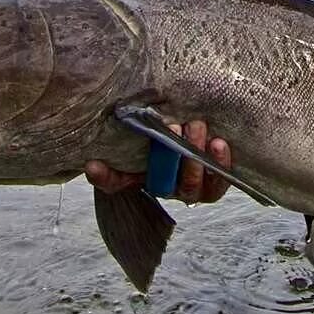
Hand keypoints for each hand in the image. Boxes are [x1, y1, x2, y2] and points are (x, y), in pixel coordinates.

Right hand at [84, 119, 232, 203]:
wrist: (206, 130)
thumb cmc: (173, 130)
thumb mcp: (154, 128)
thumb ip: (132, 126)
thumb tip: (100, 135)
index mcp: (141, 175)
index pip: (116, 182)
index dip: (104, 176)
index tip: (94, 164)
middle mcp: (163, 185)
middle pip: (160, 183)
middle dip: (167, 154)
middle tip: (173, 124)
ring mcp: (189, 189)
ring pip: (189, 184)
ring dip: (193, 155)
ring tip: (197, 126)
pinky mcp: (214, 185)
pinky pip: (217, 182)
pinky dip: (219, 163)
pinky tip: (219, 143)